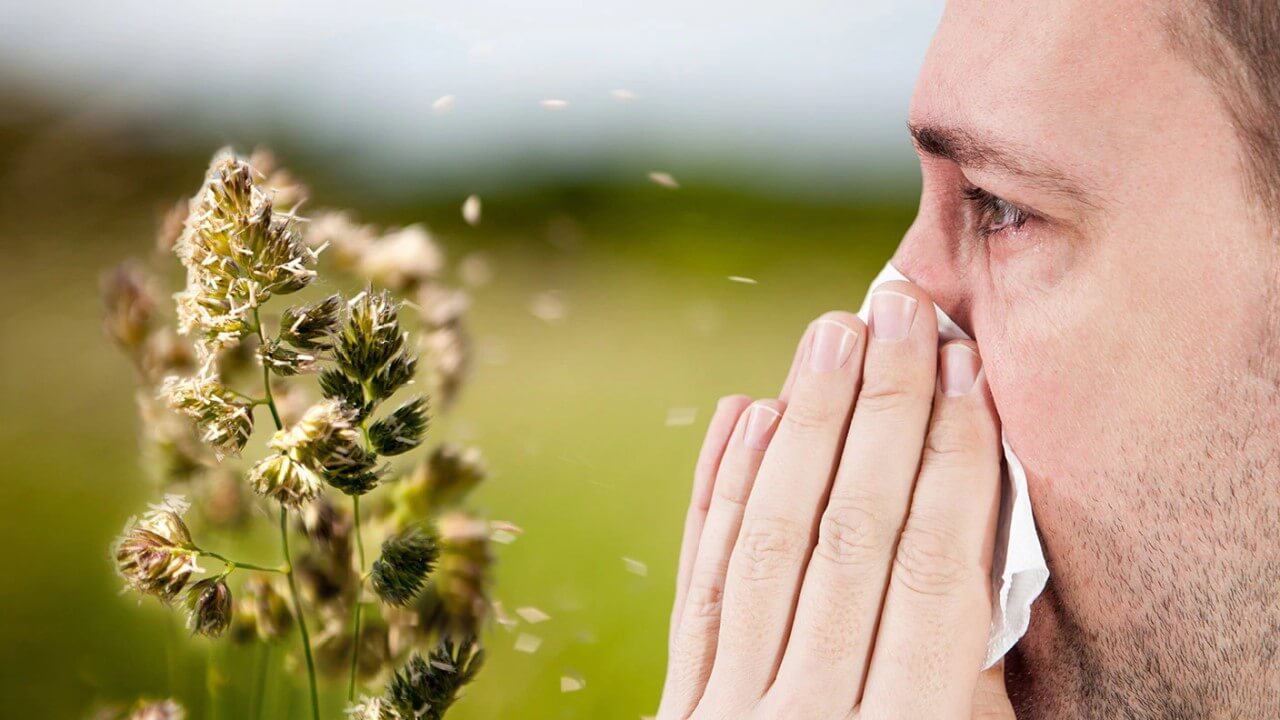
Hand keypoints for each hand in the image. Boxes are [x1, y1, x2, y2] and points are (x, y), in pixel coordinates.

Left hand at [659, 281, 1014, 719]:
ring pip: (770, 540)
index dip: (954, 461)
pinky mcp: (681, 709)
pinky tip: (746, 414)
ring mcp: (731, 712)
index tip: (966, 369)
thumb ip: (969, 674)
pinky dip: (720, 494)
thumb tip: (976, 520)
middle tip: (899, 311)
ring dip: (804, 425)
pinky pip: (702, 585)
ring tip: (832, 334)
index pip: (935, 571)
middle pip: (851, 534)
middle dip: (882, 412)